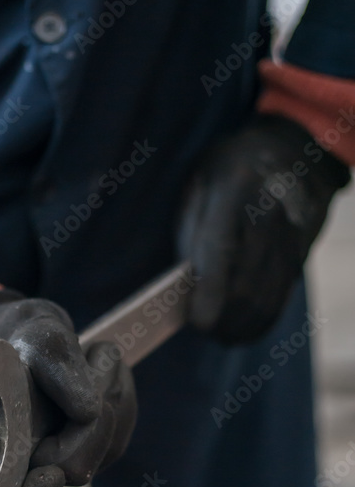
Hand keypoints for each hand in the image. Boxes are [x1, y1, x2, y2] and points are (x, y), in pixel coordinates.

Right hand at [0, 296, 136, 486]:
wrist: (27, 336)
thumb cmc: (19, 340)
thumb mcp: (32, 336)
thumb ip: (54, 362)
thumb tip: (88, 410)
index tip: (50, 473)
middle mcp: (31, 466)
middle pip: (75, 469)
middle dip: (90, 412)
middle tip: (93, 357)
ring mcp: (66, 458)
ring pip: (108, 445)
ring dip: (110, 390)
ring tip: (92, 351)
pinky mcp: (98, 445)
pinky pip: (123, 425)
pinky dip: (120, 390)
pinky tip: (101, 363)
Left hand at [178, 113, 350, 344]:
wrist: (293, 150)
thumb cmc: (230, 167)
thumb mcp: (199, 183)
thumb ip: (192, 230)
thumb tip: (186, 285)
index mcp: (234, 188)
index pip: (221, 250)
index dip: (209, 293)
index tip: (198, 322)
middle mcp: (268, 213)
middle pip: (247, 284)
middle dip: (224, 318)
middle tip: (205, 331)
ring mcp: (290, 234)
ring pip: (266, 297)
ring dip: (242, 325)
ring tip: (223, 336)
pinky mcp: (300, 252)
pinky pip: (282, 295)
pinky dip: (263, 320)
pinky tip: (246, 330)